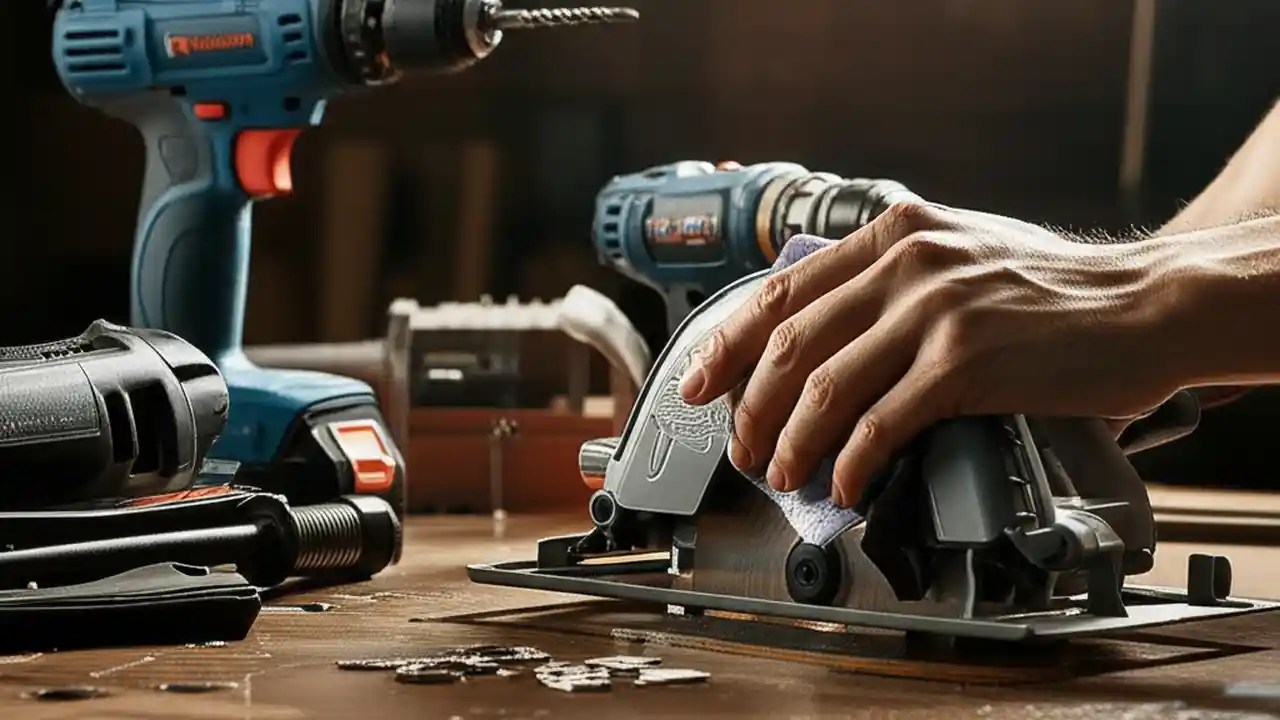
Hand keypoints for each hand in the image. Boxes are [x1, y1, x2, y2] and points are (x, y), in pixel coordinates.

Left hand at [678, 203, 1188, 506]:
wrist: (1145, 305)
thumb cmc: (1053, 291)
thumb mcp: (959, 253)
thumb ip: (890, 279)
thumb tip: (818, 339)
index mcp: (893, 233)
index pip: (779, 290)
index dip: (726, 343)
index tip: (697, 382)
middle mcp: (904, 263)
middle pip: (787, 344)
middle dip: (749, 408)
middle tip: (743, 449)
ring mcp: (934, 310)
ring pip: (822, 388)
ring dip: (790, 443)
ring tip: (784, 476)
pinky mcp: (965, 362)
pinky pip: (879, 423)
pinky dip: (849, 462)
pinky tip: (846, 485)